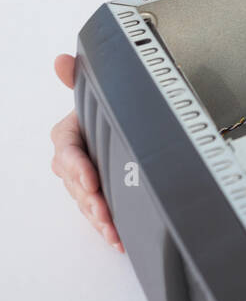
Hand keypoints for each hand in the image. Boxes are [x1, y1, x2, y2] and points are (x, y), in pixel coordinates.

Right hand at [50, 54, 123, 251]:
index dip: (77, 167)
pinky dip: (107, 227)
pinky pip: (98, 213)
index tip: (91, 180)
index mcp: (69, 134)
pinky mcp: (99, 195)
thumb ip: (78, 78)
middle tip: (105, 212)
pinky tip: (118, 240)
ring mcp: (85, 180)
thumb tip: (61, 61)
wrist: (129, 121)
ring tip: (112, 230)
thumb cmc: (109, 108)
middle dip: (89, 199)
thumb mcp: (98, 92)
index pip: (66, 151)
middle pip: (74, 183)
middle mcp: (73, 160)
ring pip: (85, 202)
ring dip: (98, 218)